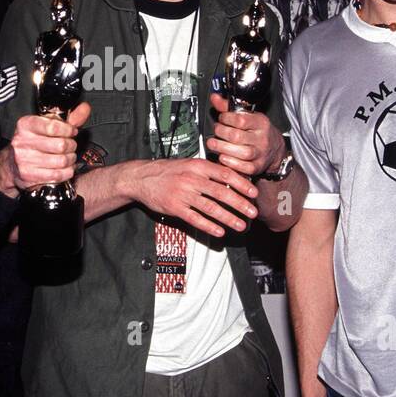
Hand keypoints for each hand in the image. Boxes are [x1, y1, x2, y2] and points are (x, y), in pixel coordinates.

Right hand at [0, 103, 91, 197]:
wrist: (12, 163)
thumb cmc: (34, 141)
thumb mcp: (48, 125)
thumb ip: (68, 117)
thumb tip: (85, 108)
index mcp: (26, 125)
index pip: (53, 126)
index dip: (68, 130)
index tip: (72, 131)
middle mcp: (22, 142)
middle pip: (60, 145)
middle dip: (71, 146)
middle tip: (70, 146)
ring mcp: (24, 160)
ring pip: (61, 161)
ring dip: (70, 159)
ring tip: (68, 157)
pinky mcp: (28, 175)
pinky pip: (57, 175)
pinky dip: (66, 172)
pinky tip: (65, 168)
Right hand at [128, 157, 258, 237]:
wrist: (141, 177)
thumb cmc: (168, 171)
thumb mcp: (189, 164)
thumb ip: (209, 171)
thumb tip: (233, 179)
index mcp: (198, 166)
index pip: (225, 173)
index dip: (241, 184)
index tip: (253, 193)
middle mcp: (192, 179)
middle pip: (221, 192)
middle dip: (240, 204)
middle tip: (252, 212)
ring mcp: (183, 194)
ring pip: (210, 208)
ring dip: (228, 218)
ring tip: (241, 225)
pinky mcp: (174, 207)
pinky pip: (195, 219)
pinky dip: (208, 226)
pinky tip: (219, 232)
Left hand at [205, 92, 284, 177]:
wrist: (275, 148)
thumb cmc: (258, 131)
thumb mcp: (247, 116)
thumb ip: (229, 108)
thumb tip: (215, 98)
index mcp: (261, 123)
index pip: (241, 120)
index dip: (226, 118)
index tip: (221, 118)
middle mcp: (262, 138)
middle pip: (237, 136)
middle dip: (221, 133)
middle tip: (216, 131)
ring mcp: (260, 154)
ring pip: (242, 153)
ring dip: (222, 148)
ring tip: (213, 144)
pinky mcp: (257, 167)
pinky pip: (244, 167)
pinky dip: (231, 163)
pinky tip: (222, 157)